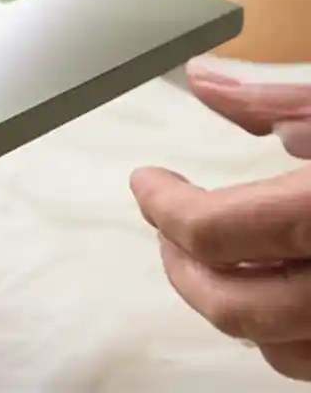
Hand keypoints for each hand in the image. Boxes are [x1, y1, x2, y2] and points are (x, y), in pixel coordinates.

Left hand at [131, 62, 310, 380]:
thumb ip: (276, 101)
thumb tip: (202, 82)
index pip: (211, 231)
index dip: (162, 205)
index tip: (146, 182)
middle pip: (232, 306)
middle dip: (183, 268)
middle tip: (166, 228)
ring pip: (276, 349)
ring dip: (232, 304)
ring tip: (218, 258)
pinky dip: (285, 330)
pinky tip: (278, 286)